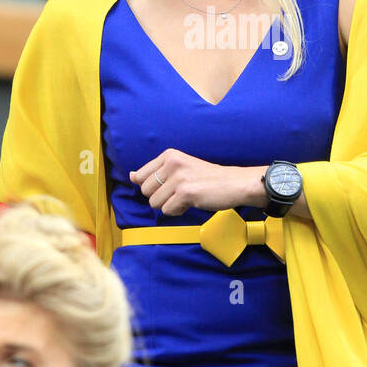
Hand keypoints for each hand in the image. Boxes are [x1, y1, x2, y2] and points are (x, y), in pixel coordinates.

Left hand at [130, 150, 264, 216]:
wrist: (235, 183)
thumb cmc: (208, 178)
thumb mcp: (180, 167)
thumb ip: (154, 172)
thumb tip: (131, 176)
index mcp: (169, 155)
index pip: (140, 176)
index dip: (152, 187)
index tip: (169, 186)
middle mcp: (172, 163)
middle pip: (145, 191)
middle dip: (160, 197)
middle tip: (180, 192)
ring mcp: (178, 178)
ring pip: (155, 203)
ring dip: (170, 205)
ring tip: (187, 197)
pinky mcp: (185, 193)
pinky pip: (167, 210)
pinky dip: (178, 211)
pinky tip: (192, 202)